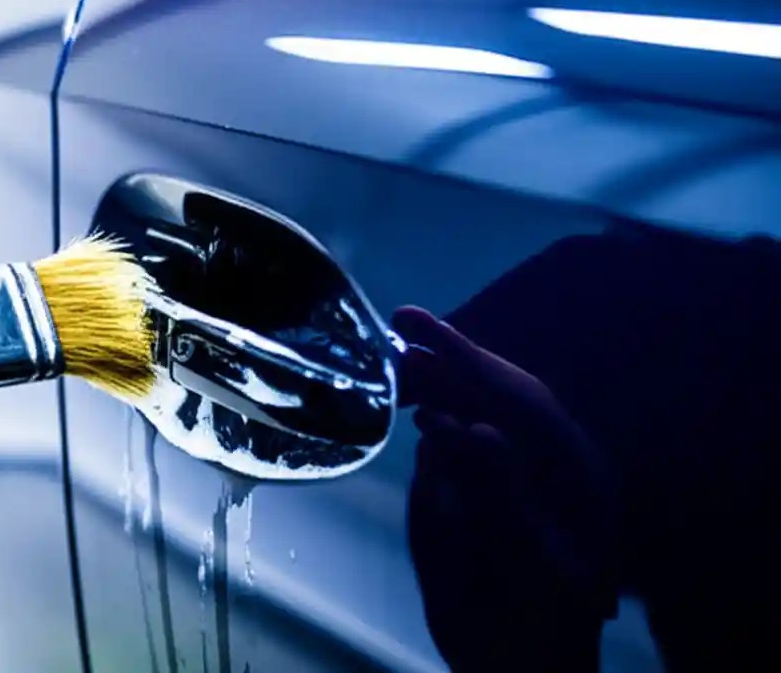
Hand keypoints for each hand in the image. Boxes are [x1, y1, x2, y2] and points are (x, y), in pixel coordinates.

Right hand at [394, 306, 618, 671]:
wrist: (521, 667)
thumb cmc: (538, 624)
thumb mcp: (528, 562)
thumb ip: (500, 493)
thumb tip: (471, 428)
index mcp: (571, 470)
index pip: (517, 395)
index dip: (467, 355)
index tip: (415, 325)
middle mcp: (544, 463)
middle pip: (495, 394)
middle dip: (446, 361)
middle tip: (394, 332)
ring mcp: (514, 477)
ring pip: (473, 415)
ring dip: (435, 388)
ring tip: (392, 374)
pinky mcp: (486, 495)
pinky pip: (456, 452)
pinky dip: (432, 430)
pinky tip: (413, 416)